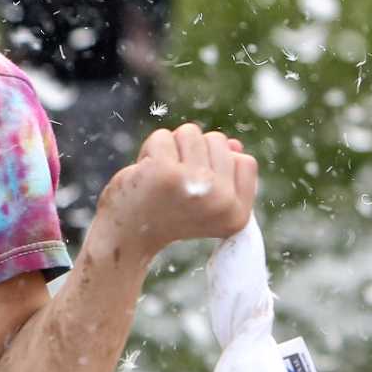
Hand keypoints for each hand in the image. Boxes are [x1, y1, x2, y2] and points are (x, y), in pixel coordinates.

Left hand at [95, 124, 258, 263]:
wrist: (127, 238)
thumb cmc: (167, 215)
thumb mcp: (205, 200)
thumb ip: (225, 174)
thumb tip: (234, 144)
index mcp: (238, 214)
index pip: (244, 161)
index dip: (218, 164)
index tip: (197, 189)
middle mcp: (221, 201)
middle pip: (218, 141)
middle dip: (193, 153)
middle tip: (176, 185)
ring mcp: (194, 184)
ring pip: (191, 132)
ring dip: (172, 149)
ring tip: (162, 178)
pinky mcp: (165, 171)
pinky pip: (163, 136)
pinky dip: (150, 150)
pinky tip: (145, 174)